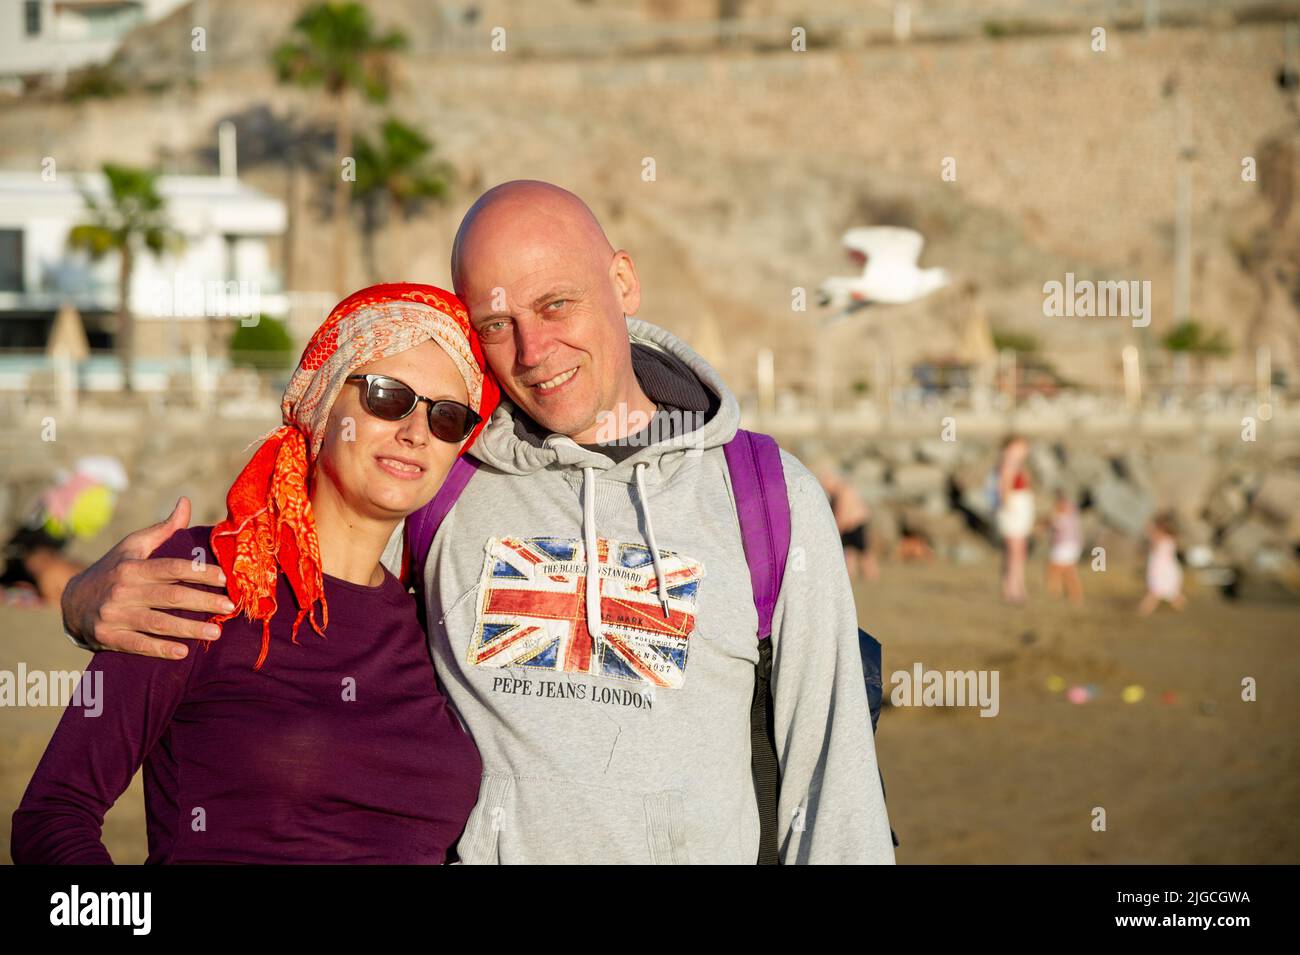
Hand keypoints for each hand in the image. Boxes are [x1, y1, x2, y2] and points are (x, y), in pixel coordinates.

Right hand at [60, 497, 234, 658]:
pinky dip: (160, 650)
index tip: (226, 579)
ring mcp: (115, 615)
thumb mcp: (132, 546)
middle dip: (203, 602)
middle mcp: (123, 591)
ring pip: (158, 623)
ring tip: (216, 633)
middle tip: (230, 607)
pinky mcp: (108, 637)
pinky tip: (183, 652)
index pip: (173, 569)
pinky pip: (138, 645)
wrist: (71, 601)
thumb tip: (186, 502)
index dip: (200, 573)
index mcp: (133, 567)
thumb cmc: (113, 569)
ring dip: (189, 629)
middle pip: (171, 597)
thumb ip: (163, 529)